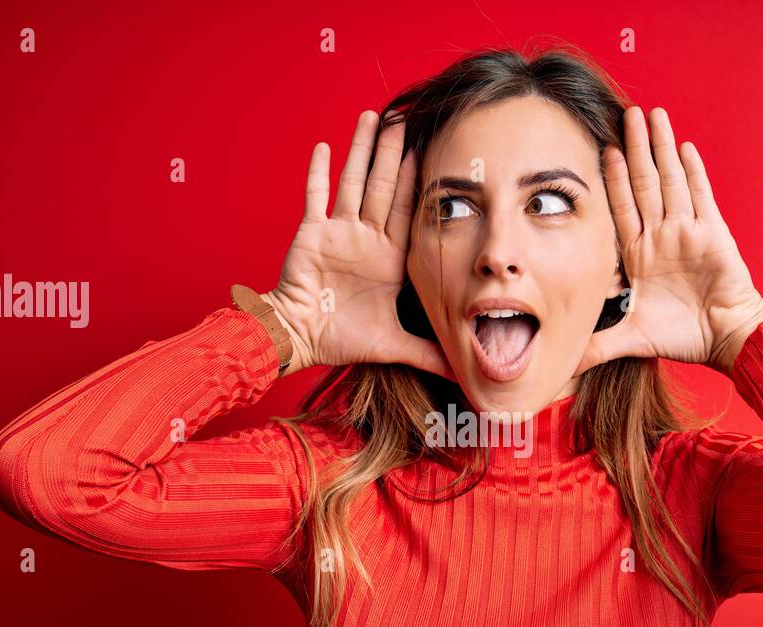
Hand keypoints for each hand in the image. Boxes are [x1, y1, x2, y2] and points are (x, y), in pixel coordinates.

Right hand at [261, 110, 452, 379]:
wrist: (301, 338)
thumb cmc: (343, 339)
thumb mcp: (394, 345)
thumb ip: (427, 353)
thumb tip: (461, 372)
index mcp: (388, 258)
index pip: (409, 213)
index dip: (420, 183)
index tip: (432, 154)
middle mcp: (366, 238)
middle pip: (384, 187)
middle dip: (394, 154)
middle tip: (407, 119)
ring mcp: (338, 231)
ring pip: (353, 182)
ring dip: (362, 151)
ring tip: (373, 118)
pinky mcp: (312, 233)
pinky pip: (315, 197)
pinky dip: (318, 172)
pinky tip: (324, 146)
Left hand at [574, 106, 762, 376]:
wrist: (724, 340)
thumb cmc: (682, 337)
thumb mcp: (630, 338)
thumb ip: (596, 345)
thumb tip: (561, 364)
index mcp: (640, 255)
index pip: (621, 209)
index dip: (611, 180)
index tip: (600, 151)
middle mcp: (663, 237)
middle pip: (645, 184)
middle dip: (635, 149)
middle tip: (626, 115)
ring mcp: (688, 232)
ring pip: (671, 181)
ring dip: (661, 148)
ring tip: (653, 116)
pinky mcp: (713, 235)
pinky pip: (701, 197)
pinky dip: (693, 172)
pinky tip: (684, 147)